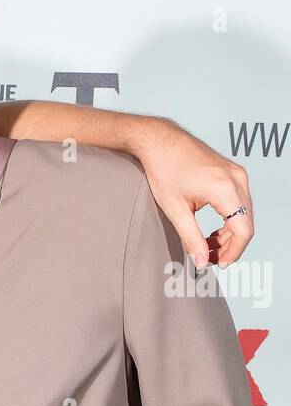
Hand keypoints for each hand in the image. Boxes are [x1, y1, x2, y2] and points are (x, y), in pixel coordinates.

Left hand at [134, 119, 253, 268]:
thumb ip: (191, 238)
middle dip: (229, 245)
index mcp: (224, 189)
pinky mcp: (232, 172)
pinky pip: (239, 203)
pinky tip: (211, 230)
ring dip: (228, 234)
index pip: (243, 230)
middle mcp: (236, 179)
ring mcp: (237, 174)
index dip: (233, 252)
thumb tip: (202, 260)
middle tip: (208, 258)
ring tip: (206, 245)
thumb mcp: (175, 210)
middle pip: (246, 223)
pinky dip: (228, 220)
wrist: (159, 141)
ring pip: (244, 214)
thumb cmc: (164, 168)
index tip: (218, 263)